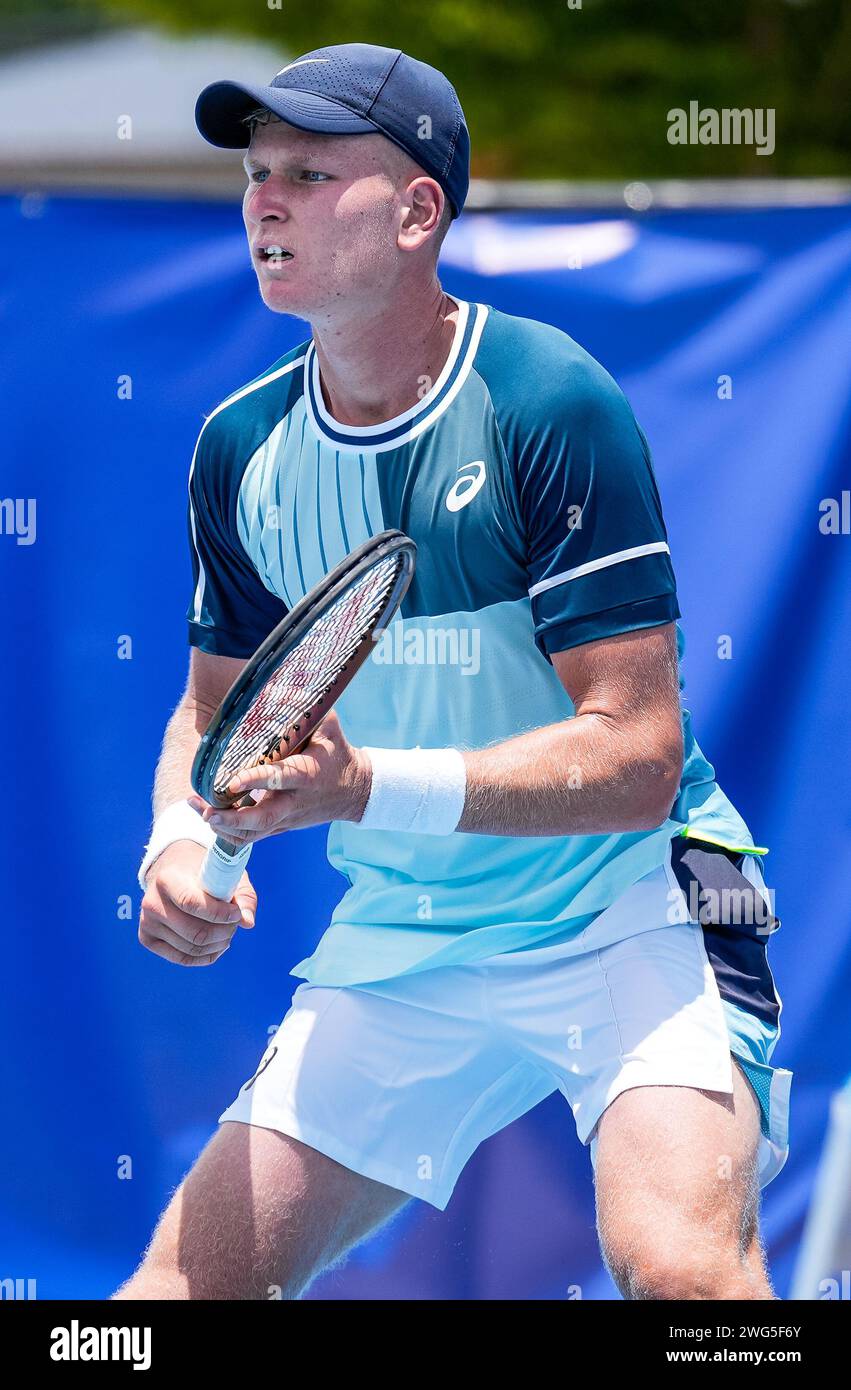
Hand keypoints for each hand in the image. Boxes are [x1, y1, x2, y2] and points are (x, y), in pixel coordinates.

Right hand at [139, 840, 255, 965]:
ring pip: (191, 948)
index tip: (236, 912)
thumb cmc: (204, 872)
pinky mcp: (147, 939)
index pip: (192, 904)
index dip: (219, 914)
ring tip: (228, 931)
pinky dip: (207, 956)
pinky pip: (182, 958)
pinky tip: (219, 945)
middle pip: (194, 932)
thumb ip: (242, 895)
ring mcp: (147, 923)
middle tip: (235, 923)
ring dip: (219, 944)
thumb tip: (248, 922)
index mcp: (167, 879)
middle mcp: (151, 902)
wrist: (174, 871)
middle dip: (224, 932)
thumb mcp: (226, 874)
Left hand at [187, 711, 371, 845]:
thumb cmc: (337, 754)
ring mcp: (287, 819)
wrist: (355, 792)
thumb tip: (281, 683)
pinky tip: (210, 819)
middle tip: (206, 811)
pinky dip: (229, 833)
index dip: (254, 781)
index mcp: (306, 775)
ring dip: (224, 828)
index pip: (278, 778)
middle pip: (262, 819)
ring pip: (253, 834)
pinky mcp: (280, 827)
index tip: (232, 781)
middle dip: (232, 819)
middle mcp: (294, 802)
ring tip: (199, 813)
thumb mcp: (329, 727)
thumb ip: (306, 709)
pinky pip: (252, 837)